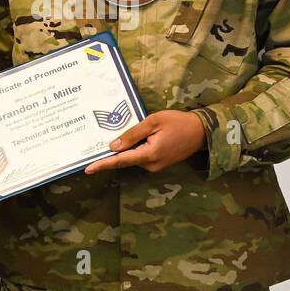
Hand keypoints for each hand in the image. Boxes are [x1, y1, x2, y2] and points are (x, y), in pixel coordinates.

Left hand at [83, 110, 206, 174]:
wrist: (202, 132)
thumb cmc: (178, 123)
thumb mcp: (153, 122)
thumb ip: (132, 134)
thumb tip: (113, 146)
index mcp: (149, 155)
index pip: (120, 160)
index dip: (103, 164)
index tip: (88, 169)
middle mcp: (151, 165)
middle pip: (126, 159)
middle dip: (113, 152)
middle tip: (98, 145)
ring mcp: (155, 166)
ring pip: (133, 157)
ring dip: (127, 148)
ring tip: (123, 135)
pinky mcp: (159, 163)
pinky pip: (141, 156)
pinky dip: (135, 149)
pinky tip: (135, 138)